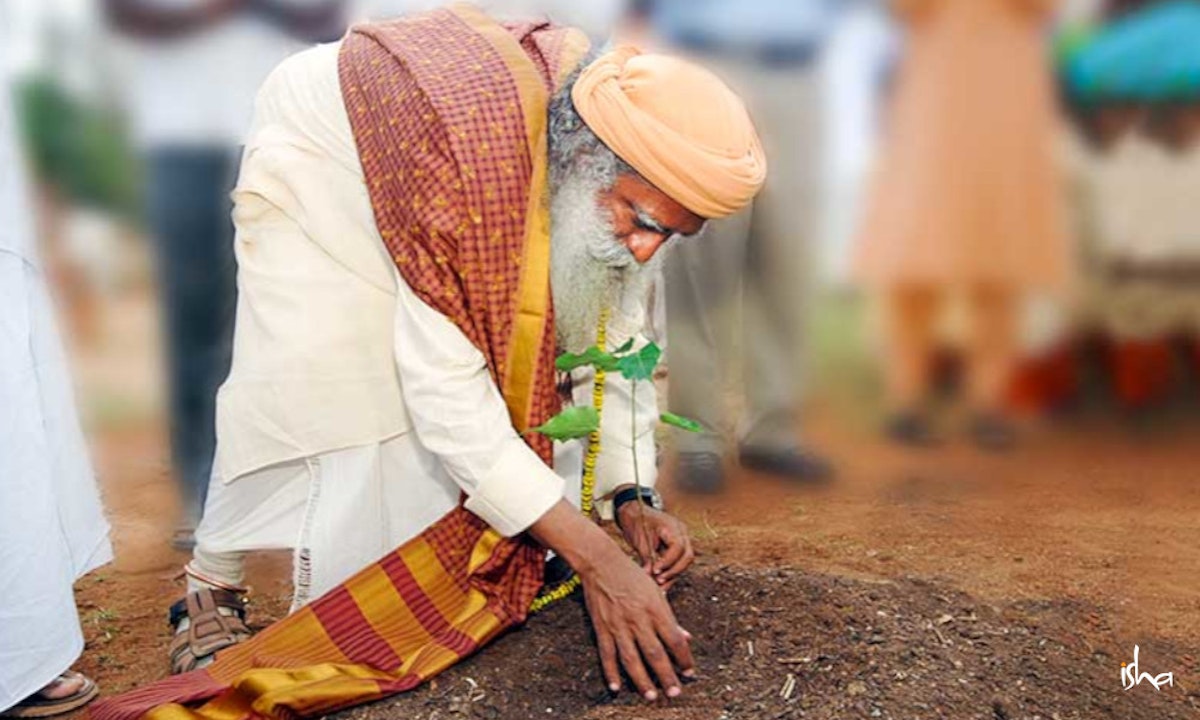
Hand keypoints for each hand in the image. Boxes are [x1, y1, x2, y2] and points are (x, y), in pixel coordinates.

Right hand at [579, 541, 695, 699]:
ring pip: (632, 658)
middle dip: (666, 676)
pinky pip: (607, 654)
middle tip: (674, 693)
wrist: (601, 563)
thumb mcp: (656, 592)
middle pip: (655, 653)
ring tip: (650, 696)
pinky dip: (611, 672)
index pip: (674, 639)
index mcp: (656, 608)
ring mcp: (618, 624)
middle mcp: (638, 619)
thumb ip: (670, 618)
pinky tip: (617, 686)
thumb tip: (686, 638)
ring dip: (642, 680)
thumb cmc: (633, 576)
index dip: (684, 658)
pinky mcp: (602, 627)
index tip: (690, 672)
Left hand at [616, 500, 694, 588]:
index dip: (668, 561)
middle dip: (674, 571)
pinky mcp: (677, 547)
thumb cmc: (637, 522)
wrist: (635, 513)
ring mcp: (681, 539)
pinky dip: (670, 572)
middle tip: (659, 580)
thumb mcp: (640, 540)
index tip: (656, 570)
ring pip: (684, 562)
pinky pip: (678, 562)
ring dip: (673, 575)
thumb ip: (646, 557)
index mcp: (672, 526)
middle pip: (687, 556)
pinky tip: (662, 583)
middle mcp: (681, 533)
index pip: (678, 547)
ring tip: (659, 586)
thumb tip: (649, 575)